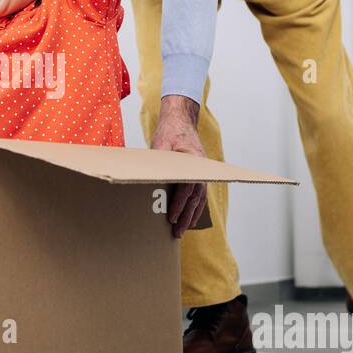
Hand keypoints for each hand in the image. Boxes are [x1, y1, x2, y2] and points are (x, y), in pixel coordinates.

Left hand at [151, 94, 208, 237]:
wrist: (181, 121)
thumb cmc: (170, 132)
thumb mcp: (161, 144)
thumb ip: (159, 162)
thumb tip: (150, 181)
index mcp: (194, 161)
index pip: (187, 187)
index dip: (180, 203)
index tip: (171, 216)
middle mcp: (201, 169)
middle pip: (196, 197)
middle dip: (186, 216)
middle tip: (177, 231)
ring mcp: (202, 172)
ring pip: (200, 198)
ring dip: (192, 215)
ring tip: (183, 230)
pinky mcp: (198, 175)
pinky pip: (199, 194)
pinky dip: (195, 208)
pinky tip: (190, 219)